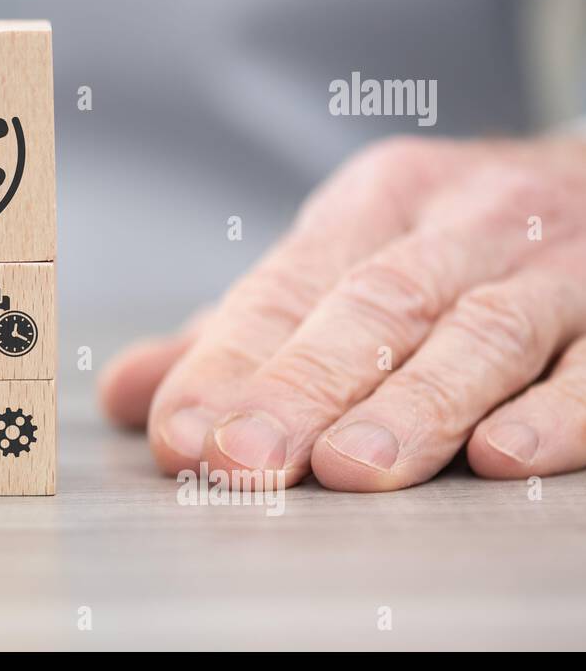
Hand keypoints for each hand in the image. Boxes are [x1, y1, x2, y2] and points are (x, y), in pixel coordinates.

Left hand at [100, 136, 585, 490]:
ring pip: (480, 332)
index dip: (229, 364)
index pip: (287, 288)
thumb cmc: (452, 243)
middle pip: (373, 307)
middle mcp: (463, 222)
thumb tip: (127, 394)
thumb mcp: (345, 260)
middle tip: (243, 459)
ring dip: (415, 404)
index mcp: (374, 203)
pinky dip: (556, 411)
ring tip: (351, 468)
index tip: (179, 436)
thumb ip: (241, 332)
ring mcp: (554, 265)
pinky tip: (504, 458)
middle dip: (301, 387)